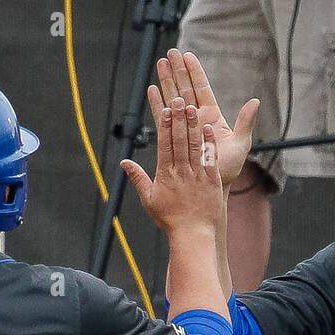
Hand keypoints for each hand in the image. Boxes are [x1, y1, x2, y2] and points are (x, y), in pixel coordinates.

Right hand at [121, 89, 223, 233]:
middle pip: (179, 141)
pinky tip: (208, 128)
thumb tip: (124, 163)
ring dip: (192, 126)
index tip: (165, 110)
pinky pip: (209, 158)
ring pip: (193, 146)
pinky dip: (208, 143)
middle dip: (178, 119)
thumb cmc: (170, 219)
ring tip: (192, 108)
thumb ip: (138, 178)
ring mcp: (196, 175)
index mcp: (165, 175)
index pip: (164, 145)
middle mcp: (180, 172)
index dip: (164, 126)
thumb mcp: (149, 199)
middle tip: (178, 100)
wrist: (192, 235)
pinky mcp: (211, 180)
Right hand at [154, 48, 258, 189]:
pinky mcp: (173, 138)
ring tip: (159, 64)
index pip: (202, 89)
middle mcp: (197, 120)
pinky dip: (157, 104)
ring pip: (173, 99)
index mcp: (212, 117)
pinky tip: (152, 90)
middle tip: (170, 53)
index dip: (194, 72)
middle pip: (185, 90)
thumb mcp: (241, 144)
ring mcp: (184, 128)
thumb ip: (246, 121)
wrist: (212, 187)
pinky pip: (163, 118)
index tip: (187, 55)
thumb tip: (255, 101)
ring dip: (166, 82)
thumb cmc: (228, 170)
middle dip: (177, 71)